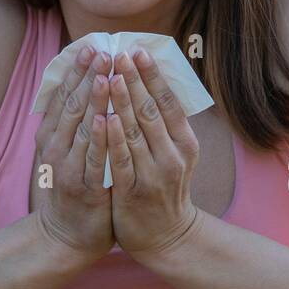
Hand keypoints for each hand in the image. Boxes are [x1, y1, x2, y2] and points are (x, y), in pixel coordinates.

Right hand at [31, 45, 114, 261]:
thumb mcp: (64, 149)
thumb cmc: (71, 187)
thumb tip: (82, 83)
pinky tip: (106, 120)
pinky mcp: (84, 187)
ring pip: (82, 126)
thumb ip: (72, 121)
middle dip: (88, 75)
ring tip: (106, 74)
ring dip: (94, 99)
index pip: (63, 94)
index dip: (77, 70)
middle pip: (72, 104)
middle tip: (102, 50)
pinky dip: (99, 138)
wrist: (65, 236)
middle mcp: (55, 146)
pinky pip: (93, 158)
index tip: (90, 45)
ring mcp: (67, 166)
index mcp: (50, 134)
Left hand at [104, 48, 202, 258]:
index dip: (153, 75)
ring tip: (109, 75)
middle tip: (119, 53)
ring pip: (136, 131)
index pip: (168, 101)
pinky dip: (112, 138)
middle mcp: (173, 155)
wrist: (167, 237)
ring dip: (121, 102)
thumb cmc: (166, 189)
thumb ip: (165, 124)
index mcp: (185, 142)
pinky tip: (103, 118)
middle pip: (151, 110)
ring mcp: (154, 173)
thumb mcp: (175, 154)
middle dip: (133, 80)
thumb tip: (152, 83)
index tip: (138, 51)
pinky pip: (121, 159)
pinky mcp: (134, 191)